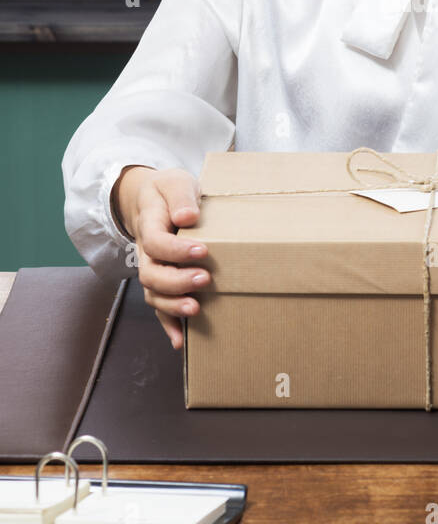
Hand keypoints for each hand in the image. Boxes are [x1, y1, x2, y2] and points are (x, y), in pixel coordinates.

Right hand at [111, 165, 209, 350]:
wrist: (153, 198)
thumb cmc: (169, 191)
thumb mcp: (175, 181)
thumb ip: (180, 196)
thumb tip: (188, 217)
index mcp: (149, 224)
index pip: (156, 241)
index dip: (176, 249)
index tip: (203, 250)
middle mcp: (146, 251)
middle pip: (150, 273)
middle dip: (176, 280)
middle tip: (205, 279)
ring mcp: (152, 268)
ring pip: (153, 293)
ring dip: (172, 305)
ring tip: (196, 309)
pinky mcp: (161, 281)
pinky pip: (159, 306)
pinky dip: (168, 325)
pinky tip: (181, 341)